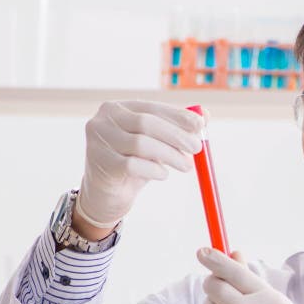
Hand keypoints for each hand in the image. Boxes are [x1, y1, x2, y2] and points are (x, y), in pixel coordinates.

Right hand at [76, 101, 204, 228]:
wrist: (106, 196)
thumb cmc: (133, 166)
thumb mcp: (155, 145)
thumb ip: (176, 129)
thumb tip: (205, 115)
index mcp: (118, 109)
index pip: (151, 107)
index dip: (177, 115)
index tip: (200, 125)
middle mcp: (104, 120)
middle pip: (146, 123)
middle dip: (176, 136)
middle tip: (197, 148)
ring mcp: (98, 141)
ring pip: (141, 144)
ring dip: (170, 155)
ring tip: (186, 166)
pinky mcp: (99, 163)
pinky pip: (132, 165)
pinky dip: (153, 170)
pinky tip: (162, 175)